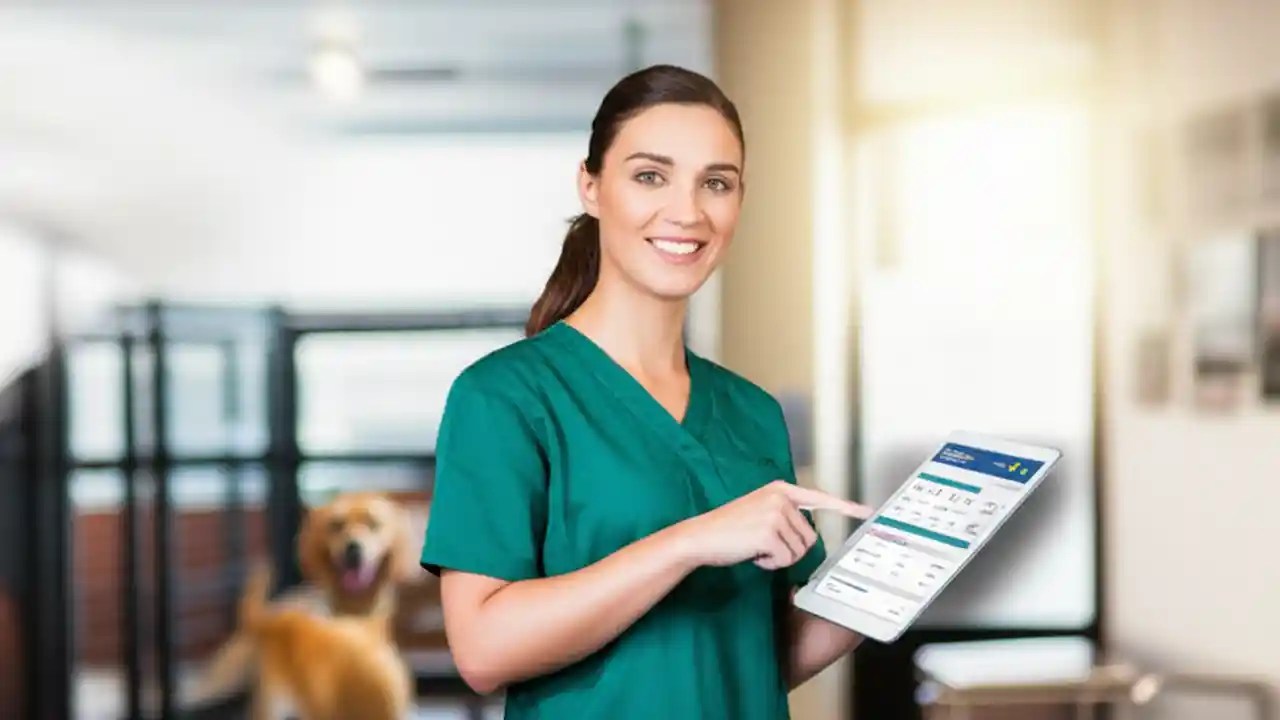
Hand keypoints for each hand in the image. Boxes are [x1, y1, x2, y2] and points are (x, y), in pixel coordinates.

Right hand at [675, 481, 871, 570]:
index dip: (845, 506)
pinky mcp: (769, 532)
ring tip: (754, 547)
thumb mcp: (758, 512)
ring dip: (779, 557)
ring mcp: (775, 514)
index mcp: (780, 489)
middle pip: (810, 537)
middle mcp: (781, 498)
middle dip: (790, 549)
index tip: (866, 511)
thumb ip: (783, 516)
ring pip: (799, 550)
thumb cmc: (727, 529)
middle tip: (763, 545)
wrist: (700, 537)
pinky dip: (770, 564)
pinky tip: (752, 554)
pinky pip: (785, 559)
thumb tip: (807, 535)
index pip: (819, 498)